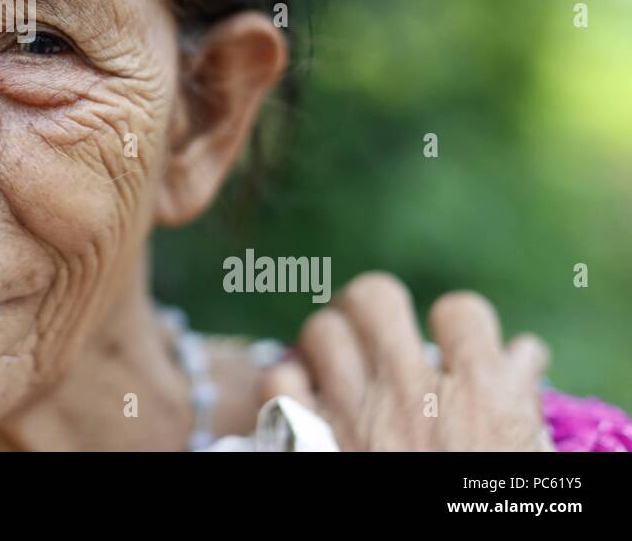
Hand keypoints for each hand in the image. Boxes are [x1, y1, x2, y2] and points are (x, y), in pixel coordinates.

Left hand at [259, 272, 552, 450]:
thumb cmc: (486, 505)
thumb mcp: (519, 456)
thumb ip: (518, 397)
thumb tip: (524, 351)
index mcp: (479, 395)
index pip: (461, 312)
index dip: (457, 322)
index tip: (453, 341)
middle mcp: (412, 392)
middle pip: (375, 298)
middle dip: (375, 309)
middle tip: (377, 333)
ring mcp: (353, 413)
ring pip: (321, 330)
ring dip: (329, 343)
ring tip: (339, 365)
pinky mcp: (306, 441)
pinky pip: (279, 379)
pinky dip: (288, 383)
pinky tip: (305, 399)